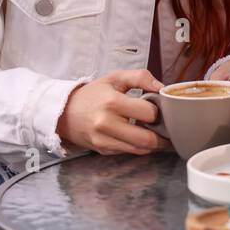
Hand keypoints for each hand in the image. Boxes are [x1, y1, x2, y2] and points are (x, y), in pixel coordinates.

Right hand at [56, 69, 171, 154]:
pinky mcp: (103, 150)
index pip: (148, 113)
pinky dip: (139, 146)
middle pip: (147, 139)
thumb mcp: (115, 78)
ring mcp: (104, 140)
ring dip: (153, 143)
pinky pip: (130, 152)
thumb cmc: (94, 94)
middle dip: (161, 134)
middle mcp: (106, 124)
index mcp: (112, 102)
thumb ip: (141, 77)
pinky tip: (138, 135)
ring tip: (154, 131)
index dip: (158, 111)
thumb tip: (163, 88)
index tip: (157, 108)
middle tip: (164, 126)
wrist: (65, 112)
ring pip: (141, 150)